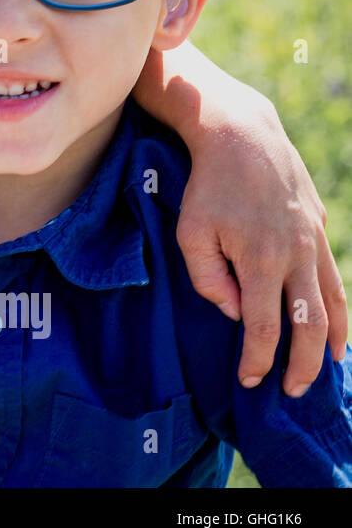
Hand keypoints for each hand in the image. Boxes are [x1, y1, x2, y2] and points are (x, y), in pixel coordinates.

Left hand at [178, 95, 346, 395]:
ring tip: (328, 368)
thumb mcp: (190, 233)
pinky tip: (333, 325)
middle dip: (303, 365)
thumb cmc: (207, 187)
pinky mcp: (319, 228)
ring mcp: (314, 241)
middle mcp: (296, 256)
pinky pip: (334, 279)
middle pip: (310, 325)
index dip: (258, 359)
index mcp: (261, 261)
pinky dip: (338, 309)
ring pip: (333, 304)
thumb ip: (208, 280)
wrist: (242, 135)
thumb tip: (235, 314)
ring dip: (332, 342)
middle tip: (294, 392)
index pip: (264, 327)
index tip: (249, 380)